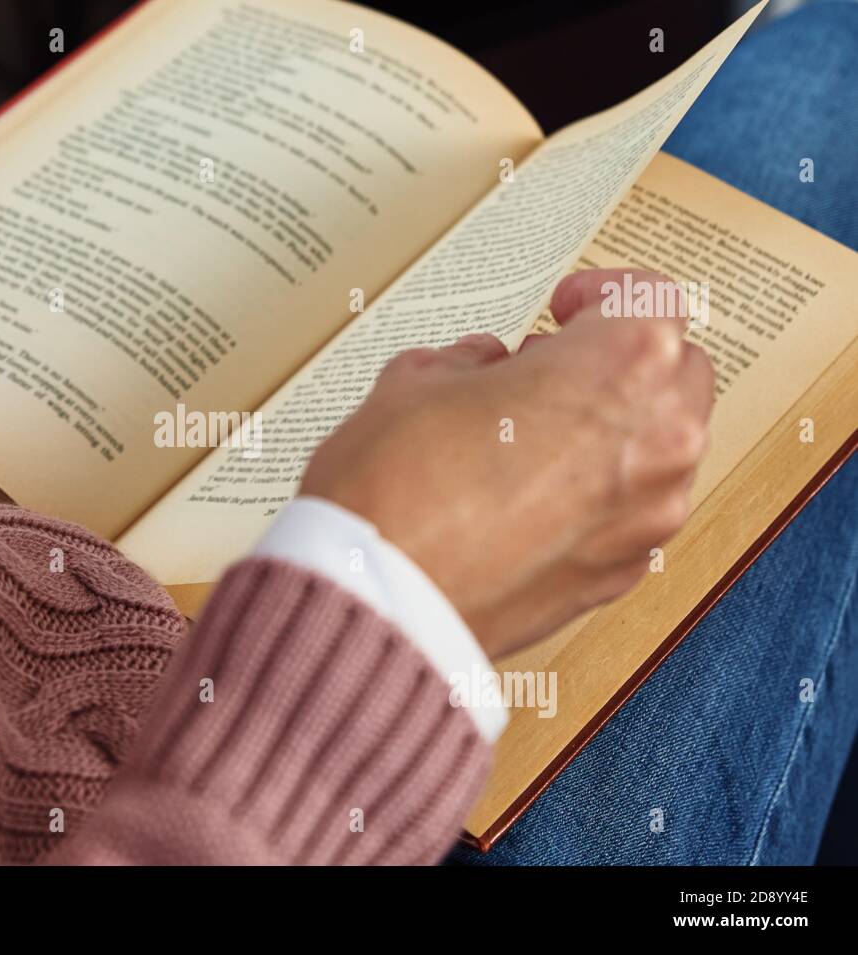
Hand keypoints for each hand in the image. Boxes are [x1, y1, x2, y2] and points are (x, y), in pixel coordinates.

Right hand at [300, 269, 714, 658]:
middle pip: (676, 373)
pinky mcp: (620, 575)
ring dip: (614, 432)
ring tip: (533, 437)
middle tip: (551, 369)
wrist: (380, 601)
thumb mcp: (417, 380)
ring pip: (660, 449)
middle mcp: (658, 442)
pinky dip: (598, 497)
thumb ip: (470, 363)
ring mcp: (647, 518)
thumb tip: (484, 371)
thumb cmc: (396, 494)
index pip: (651, 298)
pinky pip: (631, 514)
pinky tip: (529, 498)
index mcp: (622, 368)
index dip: (600, 293)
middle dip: (620, 364)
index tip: (566, 307)